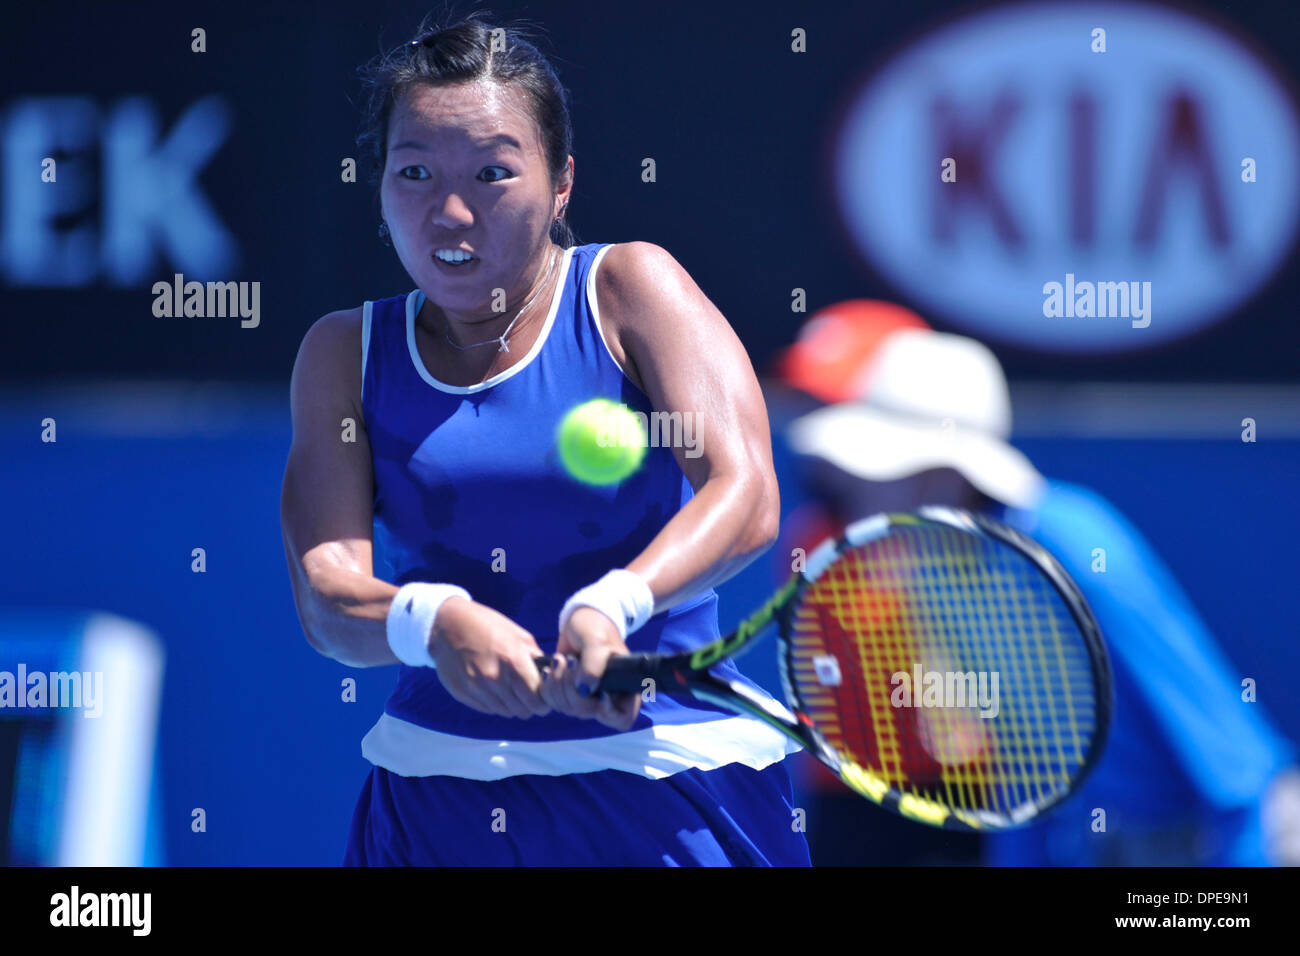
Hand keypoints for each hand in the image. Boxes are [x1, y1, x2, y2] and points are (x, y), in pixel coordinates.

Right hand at [429, 597, 550, 718]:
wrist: (446, 624)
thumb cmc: (486, 625)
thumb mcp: (517, 635)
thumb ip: (535, 658)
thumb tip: (550, 677)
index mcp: (513, 661)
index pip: (537, 699)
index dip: (544, 700)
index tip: (544, 697)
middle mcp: (494, 678)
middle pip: (523, 710)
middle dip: (530, 705)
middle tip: (529, 695)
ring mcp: (476, 688)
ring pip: (506, 712)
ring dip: (512, 705)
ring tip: (511, 689)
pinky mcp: (462, 694)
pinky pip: (488, 709)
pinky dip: (495, 703)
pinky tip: (494, 688)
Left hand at [539, 606, 641, 730]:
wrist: (580, 619)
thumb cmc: (596, 627)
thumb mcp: (598, 640)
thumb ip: (594, 664)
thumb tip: (585, 689)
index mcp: (625, 688)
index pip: (622, 719)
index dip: (607, 712)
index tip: (597, 692)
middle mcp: (607, 696)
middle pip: (587, 712)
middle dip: (573, 689)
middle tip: (569, 662)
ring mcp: (587, 696)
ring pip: (568, 708)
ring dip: (558, 685)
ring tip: (559, 659)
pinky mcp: (569, 692)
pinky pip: (555, 702)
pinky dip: (549, 688)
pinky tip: (550, 670)